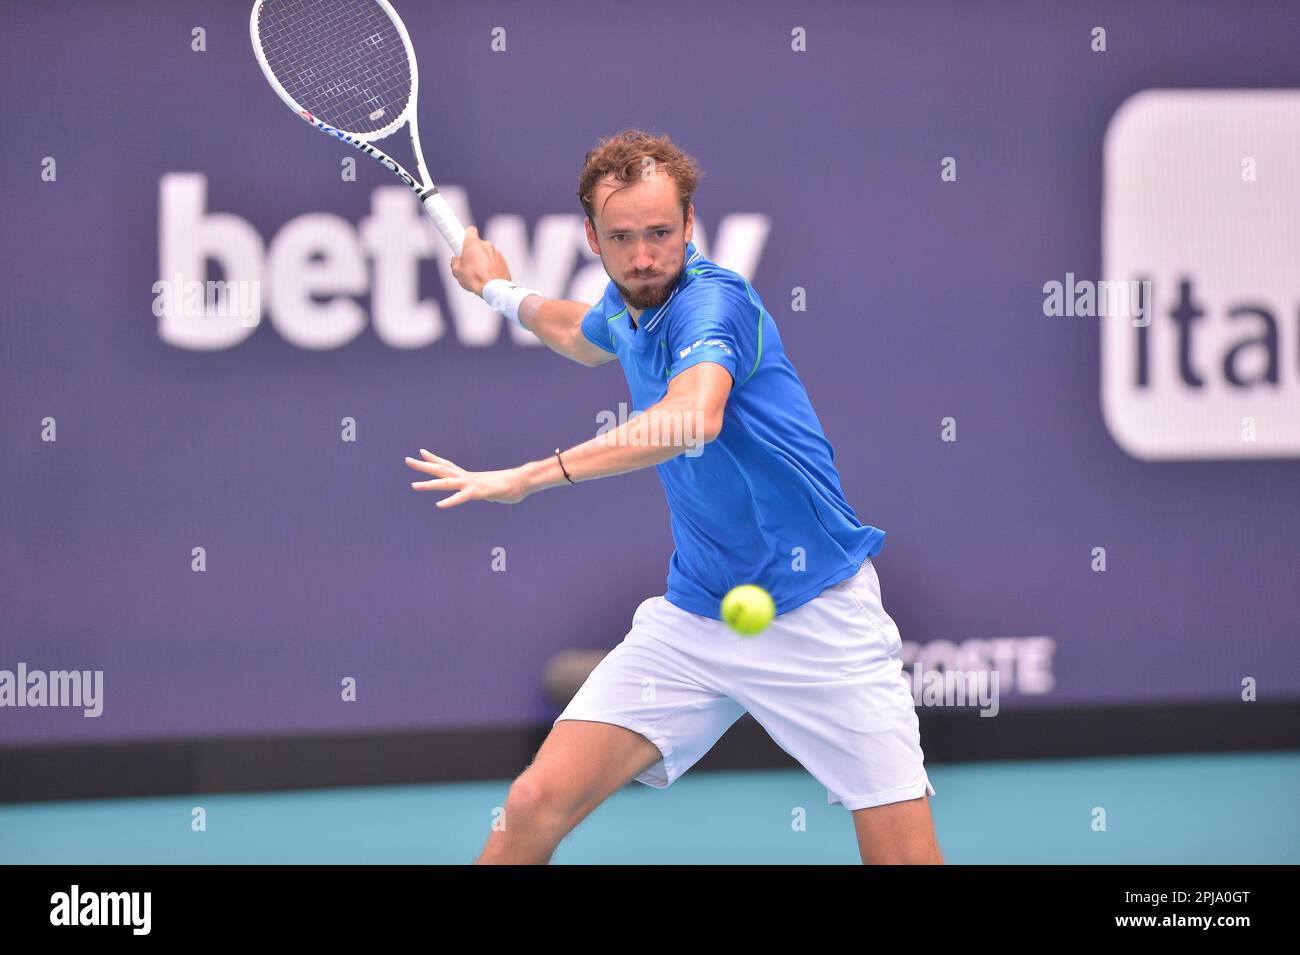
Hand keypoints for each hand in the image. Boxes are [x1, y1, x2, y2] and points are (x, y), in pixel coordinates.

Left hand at [404, 449, 530, 507]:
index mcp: (469, 477)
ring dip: (430, 485)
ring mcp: (472, 484)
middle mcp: (467, 478)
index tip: (422, 453)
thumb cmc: (511, 486)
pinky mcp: (479, 493)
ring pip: (447, 484)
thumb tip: (491, 495)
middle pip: (442, 470)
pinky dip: (451, 501)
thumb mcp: (493, 490)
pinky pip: (463, 497)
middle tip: (407, 460)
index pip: (448, 465)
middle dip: (423, 466)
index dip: (434, 460)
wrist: (524, 481)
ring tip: (414, 485)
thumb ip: (487, 492)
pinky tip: (439, 505)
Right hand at [450, 226, 510, 296]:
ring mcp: (497, 253)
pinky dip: (492, 268)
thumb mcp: (457, 272)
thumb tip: (455, 260)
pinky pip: (496, 262)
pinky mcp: (504, 262)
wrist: (494, 290)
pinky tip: (488, 278)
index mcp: (473, 243)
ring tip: (480, 274)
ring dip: (484, 261)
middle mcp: (487, 245)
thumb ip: (455, 262)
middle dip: (475, 252)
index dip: (466, 236)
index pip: (470, 230)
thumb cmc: (474, 279)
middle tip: (470, 264)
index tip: (463, 242)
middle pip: (479, 245)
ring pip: (488, 254)